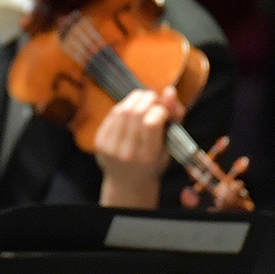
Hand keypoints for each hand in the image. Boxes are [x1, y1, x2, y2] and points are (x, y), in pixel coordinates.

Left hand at [95, 87, 180, 208]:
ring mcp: (111, 148)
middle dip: (149, 99)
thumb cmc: (155, 162)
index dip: (160, 109)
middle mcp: (127, 153)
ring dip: (136, 98)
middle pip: (136, 112)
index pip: (152, 122)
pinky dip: (124, 105)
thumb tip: (169, 90)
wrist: (128, 183)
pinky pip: (112, 114)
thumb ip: (174, 117)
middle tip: (154, 100)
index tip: (164, 113)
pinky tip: (131, 110)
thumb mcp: (170, 144)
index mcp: (148, 157)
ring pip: (123, 109)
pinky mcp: (100, 142)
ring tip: (144, 102)